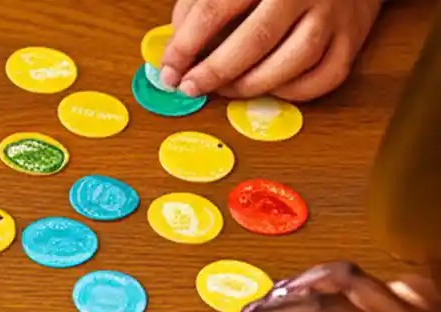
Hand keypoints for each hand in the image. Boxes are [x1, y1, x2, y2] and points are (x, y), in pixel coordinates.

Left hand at [161, 0, 381, 100]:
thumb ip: (201, 3)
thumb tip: (177, 43)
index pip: (214, 10)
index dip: (185, 45)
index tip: (168, 70)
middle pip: (255, 40)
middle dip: (215, 71)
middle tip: (190, 87)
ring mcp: (333, 15)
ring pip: (294, 62)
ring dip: (252, 86)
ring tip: (225, 90)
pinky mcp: (354, 37)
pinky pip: (325, 77)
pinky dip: (294, 92)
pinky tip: (269, 89)